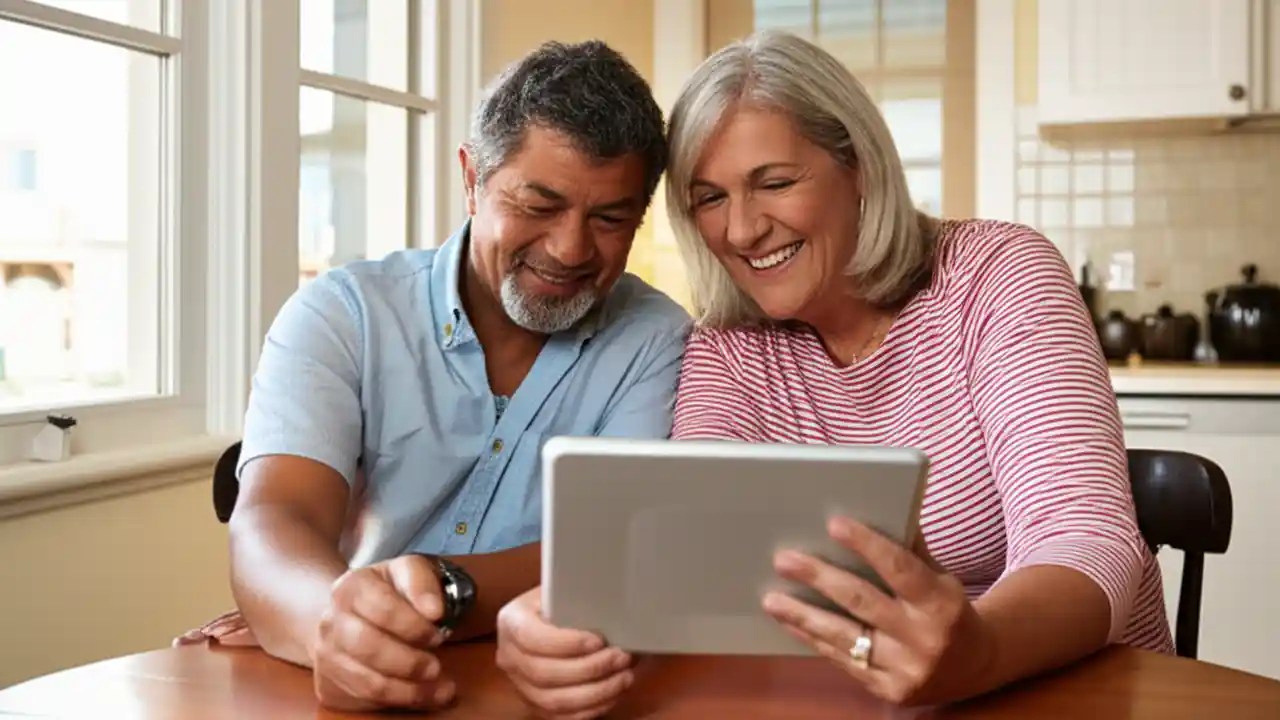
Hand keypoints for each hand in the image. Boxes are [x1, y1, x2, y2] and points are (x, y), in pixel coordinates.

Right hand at [312, 554, 455, 710]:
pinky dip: (398, 703)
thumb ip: (422, 583)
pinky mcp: (328, 686)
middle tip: (436, 667)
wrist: (353, 615)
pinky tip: (422, 696)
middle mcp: (330, 622)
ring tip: (440, 688)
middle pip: (368, 648)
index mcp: (350, 587)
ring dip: (409, 691)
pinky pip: (363, 702)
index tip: (438, 634)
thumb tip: (433, 610)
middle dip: (409, 662)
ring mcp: (324, 656)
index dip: (414, 626)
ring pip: (366, 683)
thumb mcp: (410, 572)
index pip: (382, 609)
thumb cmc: (391, 592)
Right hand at [496, 586, 634, 718]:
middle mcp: (509, 656)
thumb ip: (575, 596)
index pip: (533, 638)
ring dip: (595, 692)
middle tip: (621, 657)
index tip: (599, 640)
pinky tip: (614, 693)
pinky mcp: (535, 705)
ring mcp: (520, 684)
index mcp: (511, 621)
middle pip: (544, 673)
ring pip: (553, 700)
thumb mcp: (562, 588)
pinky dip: (591, 709)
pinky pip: (562, 717)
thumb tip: (608, 600)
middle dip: (589, 668)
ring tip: (624, 676)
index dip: (568, 643)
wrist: (551, 617)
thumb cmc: (562, 600)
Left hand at [762, 517, 995, 705]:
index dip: (867, 545)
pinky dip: (815, 641)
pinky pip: (844, 662)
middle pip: (862, 601)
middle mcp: (925, 638)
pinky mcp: (889, 691)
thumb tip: (873, 510)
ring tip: (772, 599)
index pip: (900, 568)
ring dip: (804, 616)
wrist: (976, 666)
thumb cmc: (949, 610)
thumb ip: (910, 551)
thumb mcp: (942, 578)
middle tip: (785, 560)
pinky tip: (792, 624)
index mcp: (941, 602)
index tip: (834, 524)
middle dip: (820, 578)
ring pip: (845, 637)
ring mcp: (906, 669)